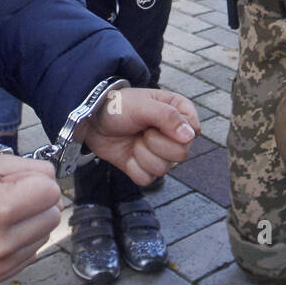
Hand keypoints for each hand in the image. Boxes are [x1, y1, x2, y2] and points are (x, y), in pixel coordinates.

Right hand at [0, 154, 62, 282]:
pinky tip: (0, 231)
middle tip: (10, 197)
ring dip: (31, 222)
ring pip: (45, 235)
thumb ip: (33, 169)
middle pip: (53, 216)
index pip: (51, 192)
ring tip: (2, 214)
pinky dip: (22, 240)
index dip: (36, 181)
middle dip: (38, 202)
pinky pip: (32, 253)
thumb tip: (56, 185)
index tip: (15, 181)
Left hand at [79, 87, 199, 183]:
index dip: (176, 131)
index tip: (156, 121)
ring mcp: (159, 152)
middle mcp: (173, 134)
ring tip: (132, 140)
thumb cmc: (119, 106)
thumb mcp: (142, 105)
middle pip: (180, 154)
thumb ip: (168, 117)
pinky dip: (133, 167)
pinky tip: (127, 154)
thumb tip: (191, 136)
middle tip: (141, 130)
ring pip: (163, 169)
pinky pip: (147, 179)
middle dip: (155, 144)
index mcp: (179, 113)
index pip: (193, 131)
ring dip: (142, 155)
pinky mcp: (144, 167)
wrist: (92, 120)